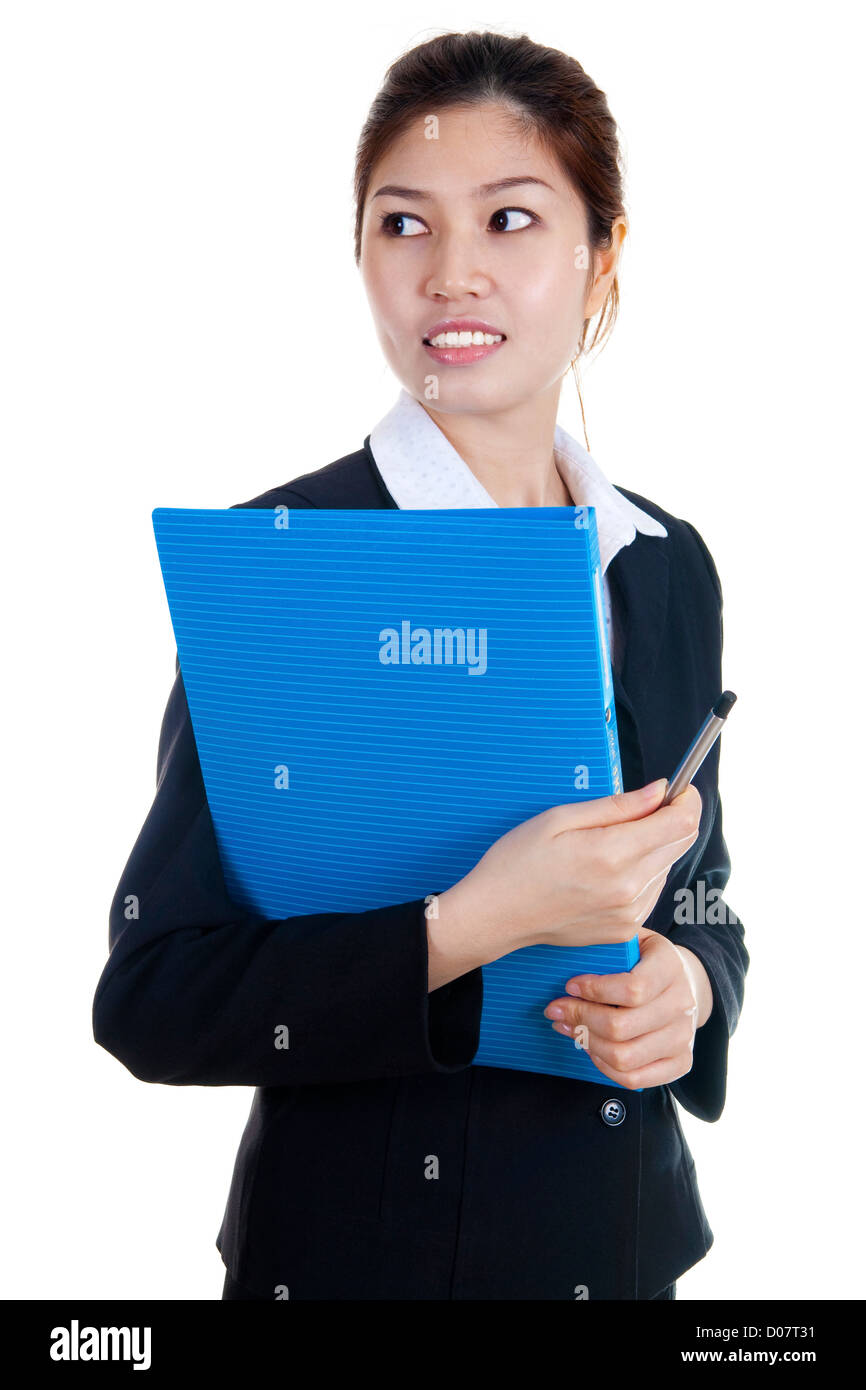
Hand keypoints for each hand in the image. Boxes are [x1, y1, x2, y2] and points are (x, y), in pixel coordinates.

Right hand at [439, 780, 701, 959]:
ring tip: (612, 841)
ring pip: (666, 866)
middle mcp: (629, 888)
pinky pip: (651, 891)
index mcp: (612, 854)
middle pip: (680, 843)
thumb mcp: (560, 818)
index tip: (679, 788)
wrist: (496, 915)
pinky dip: (642, 873)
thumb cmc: (518, 861)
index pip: (680, 823)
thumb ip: (618, 806)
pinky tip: (608, 868)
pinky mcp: (625, 929)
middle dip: (672, 818)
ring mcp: (629, 913)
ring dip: (654, 846)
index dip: (687, 800)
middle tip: (646, 805)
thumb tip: (660, 791)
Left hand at [542, 926, 712, 1088]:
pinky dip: (605, 1067)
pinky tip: (591, 1048)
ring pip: (625, 1057)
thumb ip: (605, 947)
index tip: (570, 986)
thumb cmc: (646, 960)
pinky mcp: (681, 1062)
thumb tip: (562, 962)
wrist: (684, 981)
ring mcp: (684, 1037)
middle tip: (557, 1009)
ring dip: (587, 1043)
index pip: (632, 989)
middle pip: (622, 1027)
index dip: (594, 990)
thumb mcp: (630, 940)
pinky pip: (635, 1078)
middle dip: (580, 1019)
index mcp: (671, 966)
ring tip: (568, 1027)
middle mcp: (683, 1004)